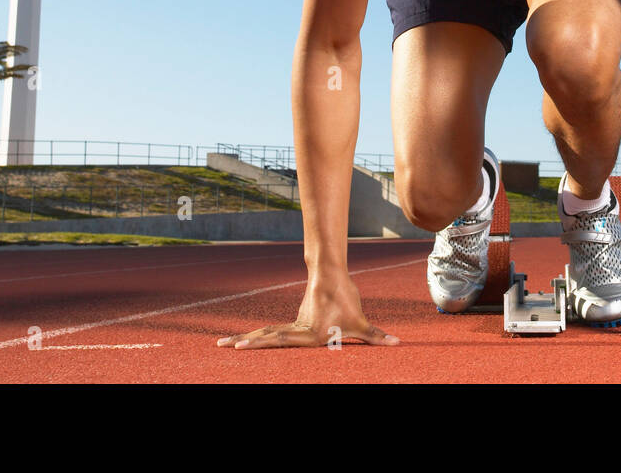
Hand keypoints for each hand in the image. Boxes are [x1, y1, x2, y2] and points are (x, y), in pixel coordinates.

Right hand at [217, 274, 397, 348]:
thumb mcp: (362, 323)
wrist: (333, 275)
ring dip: (248, 338)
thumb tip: (398, 344)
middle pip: (266, 336)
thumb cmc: (346, 300)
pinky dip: (260, 336)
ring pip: (266, 332)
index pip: (278, 340)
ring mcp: (293, 324)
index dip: (259, 342)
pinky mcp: (295, 322)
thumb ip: (377, 337)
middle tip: (221, 345)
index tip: (239, 344)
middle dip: (244, 341)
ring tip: (226, 344)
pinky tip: (247, 340)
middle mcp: (296, 330)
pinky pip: (274, 331)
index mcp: (307, 334)